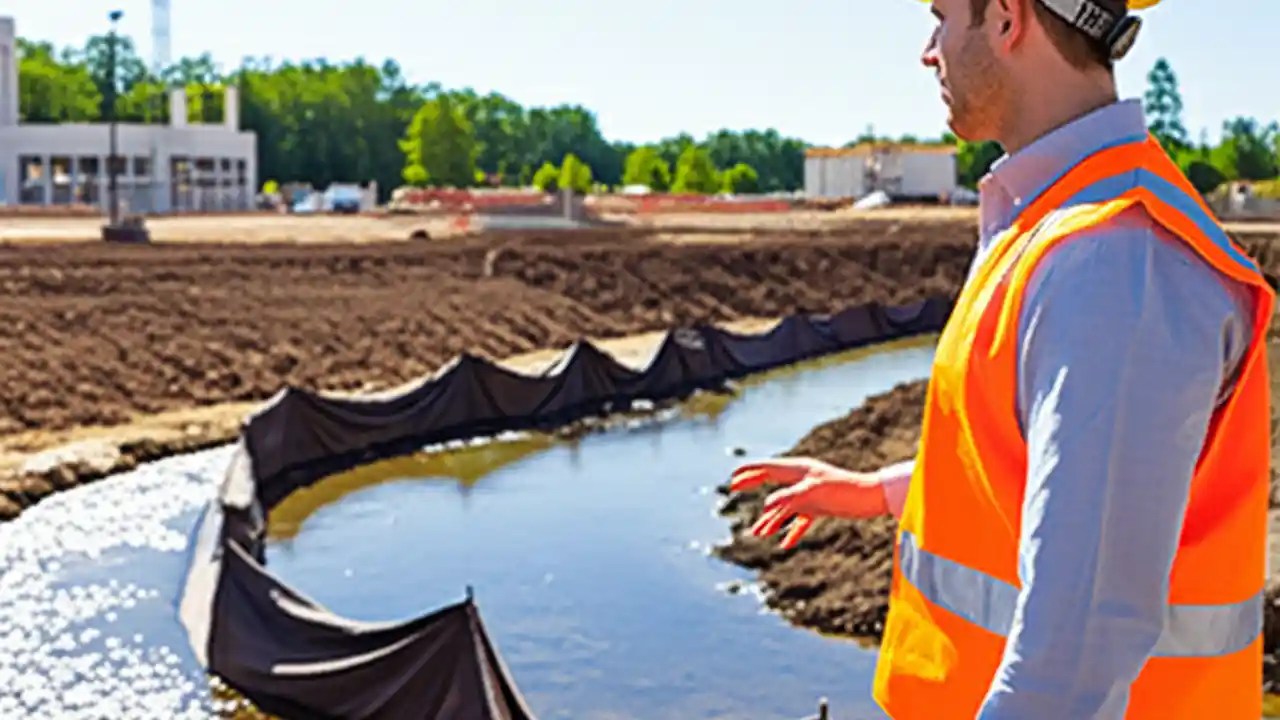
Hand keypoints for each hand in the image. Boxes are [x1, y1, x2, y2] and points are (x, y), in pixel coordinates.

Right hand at [728, 457, 889, 548]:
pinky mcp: (820, 506)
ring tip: (757, 533)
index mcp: (798, 470)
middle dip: (752, 486)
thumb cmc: (844, 491)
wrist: (872, 497)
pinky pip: (800, 520)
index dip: (748, 473)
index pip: (767, 469)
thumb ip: (789, 499)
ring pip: (784, 506)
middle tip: (734, 489)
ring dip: (770, 519)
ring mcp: (810, 493)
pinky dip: (791, 531)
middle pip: (771, 482)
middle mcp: (801, 479)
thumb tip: (766, 506)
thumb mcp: (813, 494)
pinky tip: (784, 544)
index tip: (732, 478)